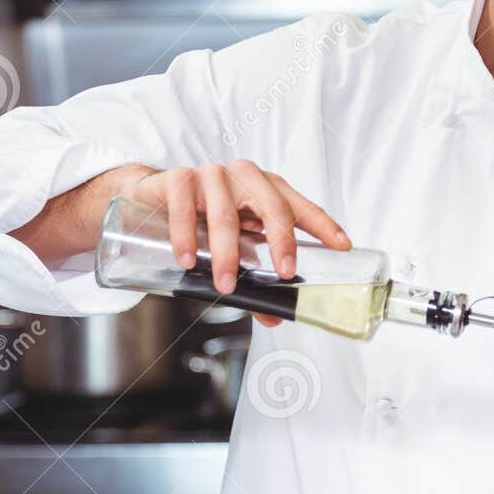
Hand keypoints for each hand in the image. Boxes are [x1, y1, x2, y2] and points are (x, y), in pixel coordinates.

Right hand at [131, 161, 349, 326]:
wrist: (151, 196)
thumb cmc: (202, 218)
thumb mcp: (234, 245)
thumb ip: (254, 278)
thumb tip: (274, 318)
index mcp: (266, 190)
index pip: (301, 207)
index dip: (324, 225)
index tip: (342, 246)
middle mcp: (244, 178)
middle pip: (272, 206)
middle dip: (282, 241)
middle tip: (285, 272)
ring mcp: (212, 175)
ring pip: (225, 214)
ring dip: (227, 253)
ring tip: (226, 284)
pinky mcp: (179, 179)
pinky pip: (185, 206)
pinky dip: (186, 235)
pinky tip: (187, 259)